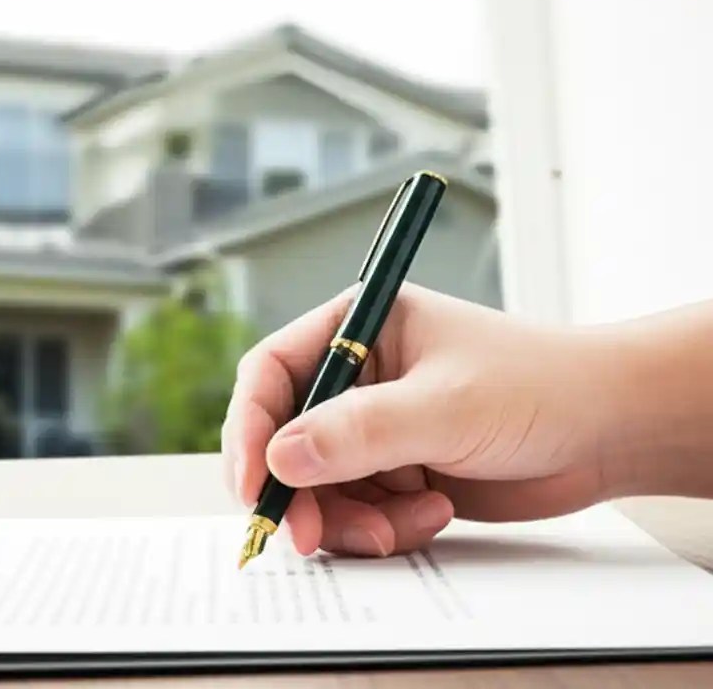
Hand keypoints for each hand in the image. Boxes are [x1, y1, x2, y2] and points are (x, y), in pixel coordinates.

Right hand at [222, 284, 631, 557]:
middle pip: (282, 441)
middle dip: (296, 492)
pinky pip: (354, 513)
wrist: (612, 431)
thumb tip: (280, 460)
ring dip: (348, 518)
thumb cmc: (540, 387)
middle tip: (306, 535)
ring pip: (315, 488)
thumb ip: (359, 433)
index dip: (250, 428)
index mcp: (356, 328)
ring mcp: (372, 430)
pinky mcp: (393, 473)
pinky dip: (383, 527)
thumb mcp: (445, 407)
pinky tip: (434, 513)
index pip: (271, 374)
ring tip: (404, 523)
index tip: (254, 481)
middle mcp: (354, 377)